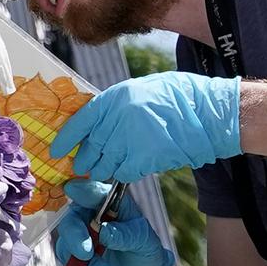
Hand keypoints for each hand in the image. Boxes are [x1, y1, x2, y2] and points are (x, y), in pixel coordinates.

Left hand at [50, 71, 243, 183]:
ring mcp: (131, 139)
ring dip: (104, 169)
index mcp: (116, 97)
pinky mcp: (144, 158)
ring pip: (105, 164)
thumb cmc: (180, 97)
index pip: (81, 121)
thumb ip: (119, 107)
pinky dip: (124, 175)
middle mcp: (119, 117)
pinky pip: (124, 173)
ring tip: (107, 169)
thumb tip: (101, 125)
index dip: (67, 138)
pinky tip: (132, 169)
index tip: (56, 151)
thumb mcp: (143, 90)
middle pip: (92, 147)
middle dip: (86, 160)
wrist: (210, 112)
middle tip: (83, 167)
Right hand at [55, 180, 173, 265]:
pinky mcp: (74, 253)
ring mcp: (81, 234)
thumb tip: (101, 230)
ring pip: (66, 236)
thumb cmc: (145, 250)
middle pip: (72, 215)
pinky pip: (67, 256)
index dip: (82, 190)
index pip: (93, 191)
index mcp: (109, 202)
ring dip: (78, 251)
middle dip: (75, 232)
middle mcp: (91, 215)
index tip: (73, 190)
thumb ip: (124, 234)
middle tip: (86, 251)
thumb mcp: (142, 240)